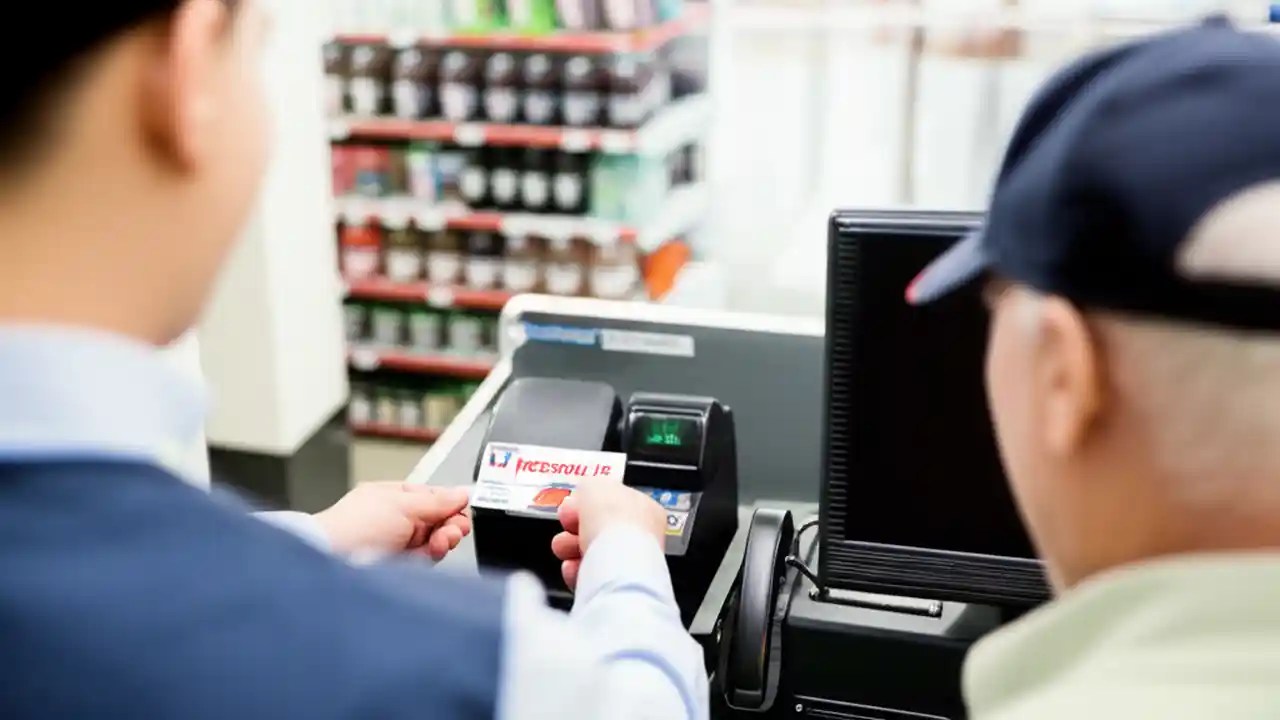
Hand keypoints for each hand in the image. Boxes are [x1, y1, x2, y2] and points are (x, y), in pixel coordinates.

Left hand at [314, 482, 471, 560]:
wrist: (334, 560)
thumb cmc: (353, 527)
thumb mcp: (401, 504)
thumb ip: (436, 500)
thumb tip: (461, 493)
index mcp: (392, 497)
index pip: (431, 497)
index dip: (449, 502)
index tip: (463, 507)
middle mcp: (396, 520)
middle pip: (437, 520)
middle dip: (451, 522)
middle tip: (456, 526)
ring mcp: (399, 544)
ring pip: (435, 540)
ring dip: (446, 537)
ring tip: (445, 538)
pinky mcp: (402, 566)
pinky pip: (428, 557)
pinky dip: (436, 552)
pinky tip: (437, 548)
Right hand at [550, 480, 665, 589]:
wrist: (615, 561)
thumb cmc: (612, 520)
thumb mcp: (595, 485)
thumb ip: (589, 486)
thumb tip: (583, 493)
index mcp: (645, 508)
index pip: (611, 503)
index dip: (585, 503)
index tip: (570, 506)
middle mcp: (640, 537)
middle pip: (596, 528)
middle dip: (573, 527)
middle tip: (566, 526)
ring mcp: (628, 564)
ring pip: (588, 553)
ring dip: (569, 548)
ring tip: (564, 548)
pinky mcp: (613, 587)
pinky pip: (587, 576)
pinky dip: (575, 571)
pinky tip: (571, 567)